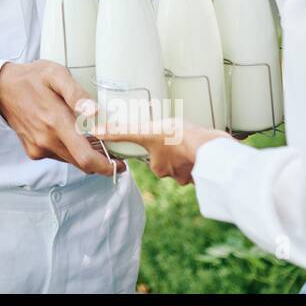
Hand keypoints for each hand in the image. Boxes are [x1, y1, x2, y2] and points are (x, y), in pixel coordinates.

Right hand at [0, 60, 124, 176]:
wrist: (1, 87)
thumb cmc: (32, 78)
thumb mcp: (56, 75)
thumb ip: (77, 94)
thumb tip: (95, 112)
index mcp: (56, 122)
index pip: (85, 157)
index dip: (106, 167)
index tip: (120, 165)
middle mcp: (46, 140)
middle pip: (81, 162)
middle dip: (100, 159)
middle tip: (112, 149)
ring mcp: (38, 147)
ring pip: (70, 160)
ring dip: (84, 154)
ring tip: (92, 137)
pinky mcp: (33, 151)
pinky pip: (58, 156)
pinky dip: (69, 150)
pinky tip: (70, 134)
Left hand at [94, 116, 230, 184]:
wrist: (210, 148)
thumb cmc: (178, 137)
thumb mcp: (145, 130)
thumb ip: (121, 131)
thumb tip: (96, 130)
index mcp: (158, 167)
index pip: (153, 159)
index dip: (157, 149)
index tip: (163, 140)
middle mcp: (173, 175)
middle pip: (170, 164)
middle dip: (174, 154)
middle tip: (178, 138)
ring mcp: (191, 175)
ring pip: (187, 165)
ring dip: (189, 156)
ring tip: (192, 141)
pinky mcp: (206, 173)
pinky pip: (202, 167)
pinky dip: (203, 160)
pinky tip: (206, 150)